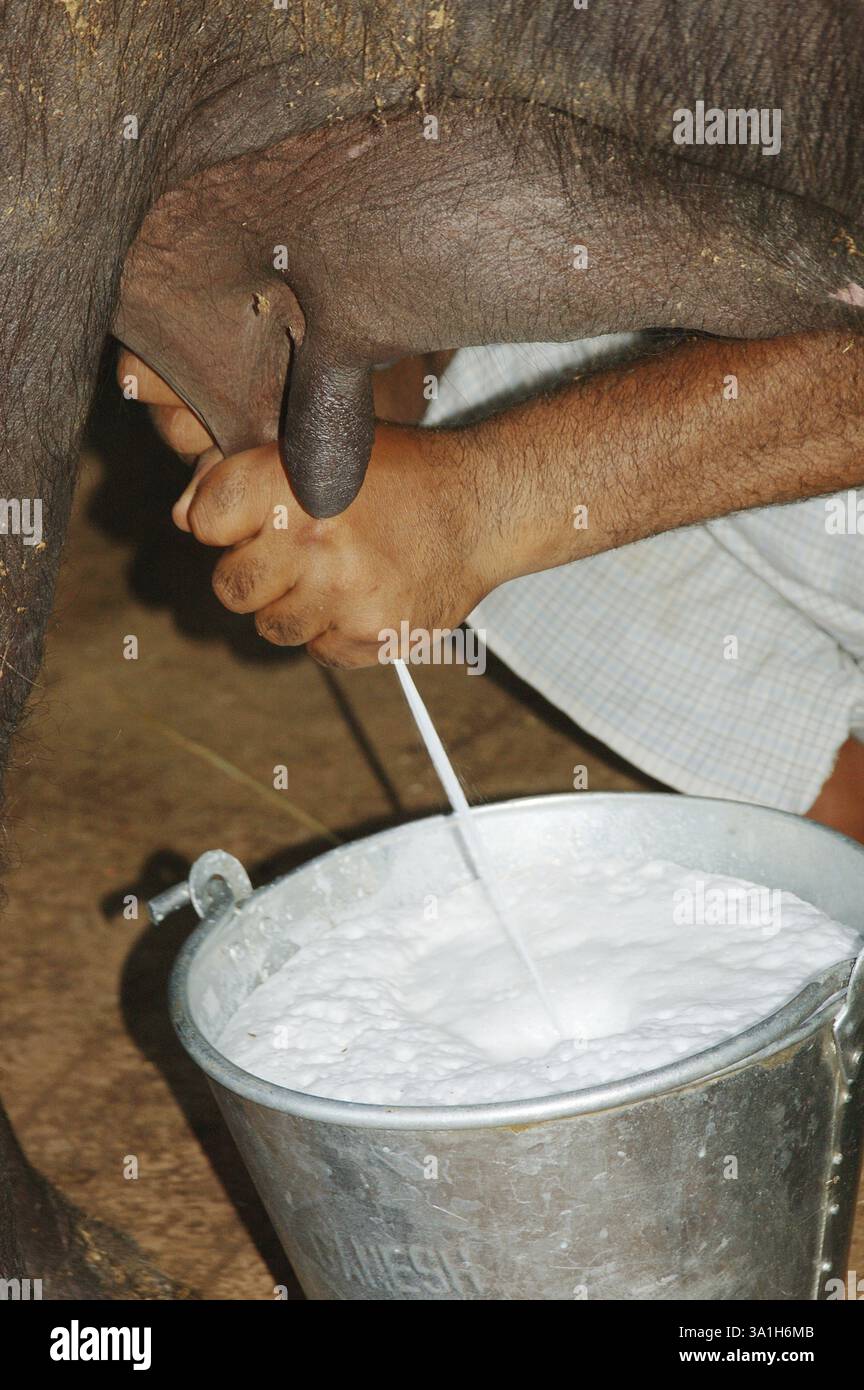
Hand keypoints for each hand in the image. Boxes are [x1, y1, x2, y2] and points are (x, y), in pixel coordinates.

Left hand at [174, 427, 496, 667]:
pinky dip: (334, 632)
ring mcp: (342, 595)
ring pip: (271, 626)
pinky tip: (364, 595)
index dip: (224, 521)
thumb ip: (247, 478)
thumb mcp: (324, 449)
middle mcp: (311, 541)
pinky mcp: (371, 636)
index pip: (204, 520)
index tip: (254, 518)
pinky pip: (319, 651)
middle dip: (253, 573)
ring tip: (333, 575)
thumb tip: (182, 520)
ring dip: (292, 607)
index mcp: (292, 482)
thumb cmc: (401, 473)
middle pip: (229, 586)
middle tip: (295, 553)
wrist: (485, 506)